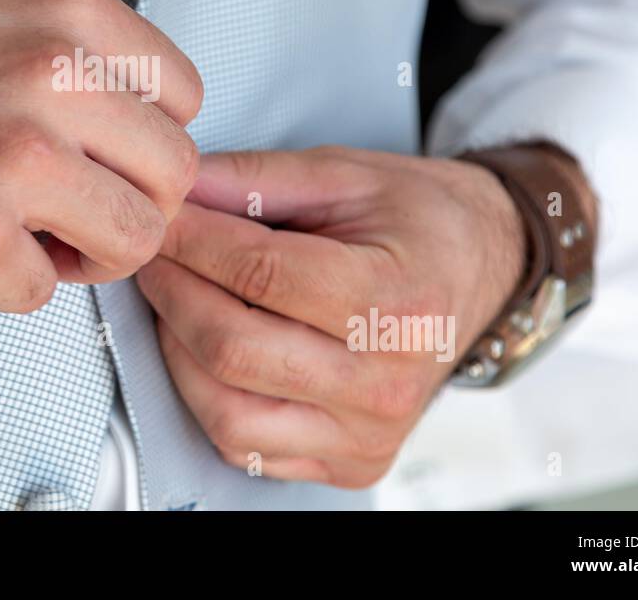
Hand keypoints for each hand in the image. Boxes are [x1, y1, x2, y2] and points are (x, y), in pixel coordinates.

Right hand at [0, 0, 201, 312]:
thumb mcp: (0, 13)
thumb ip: (87, 59)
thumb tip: (152, 127)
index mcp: (67, 13)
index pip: (186, 95)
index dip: (151, 139)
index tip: (116, 156)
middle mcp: (52, 77)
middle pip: (175, 174)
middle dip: (135, 204)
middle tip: (84, 211)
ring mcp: (16, 159)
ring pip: (135, 240)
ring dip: (91, 255)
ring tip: (38, 236)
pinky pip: (47, 293)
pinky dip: (11, 284)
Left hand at [137, 145, 531, 487]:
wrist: (484, 268)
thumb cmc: (421, 221)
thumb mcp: (346, 174)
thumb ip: (254, 179)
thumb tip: (177, 191)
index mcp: (396, 301)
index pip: (260, 275)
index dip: (190, 242)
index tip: (159, 218)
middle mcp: (387, 381)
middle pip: (233, 349)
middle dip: (170, 294)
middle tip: (154, 255)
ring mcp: (369, 433)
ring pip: (227, 412)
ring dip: (177, 351)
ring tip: (177, 299)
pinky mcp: (352, 463)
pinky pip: (247, 446)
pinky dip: (208, 397)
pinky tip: (210, 349)